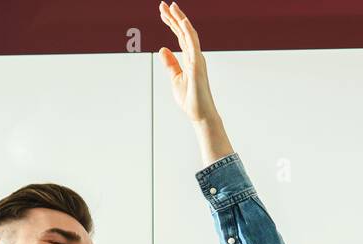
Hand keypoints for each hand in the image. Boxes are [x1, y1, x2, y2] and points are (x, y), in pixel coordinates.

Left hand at [158, 2, 218, 124]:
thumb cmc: (191, 100)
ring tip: (171, 7)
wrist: (200, 115)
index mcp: (190, 58)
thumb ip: (170, 64)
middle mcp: (195, 56)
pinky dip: (188, 32)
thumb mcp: (175, 78)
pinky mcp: (198, 65)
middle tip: (163, 4)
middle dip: (173, 17)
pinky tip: (182, 21)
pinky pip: (193, 45)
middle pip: (183, 32)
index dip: (171, 23)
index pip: (180, 36)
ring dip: (180, 20)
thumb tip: (162, 49)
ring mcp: (197, 59)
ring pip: (189, 34)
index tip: (163, 13)